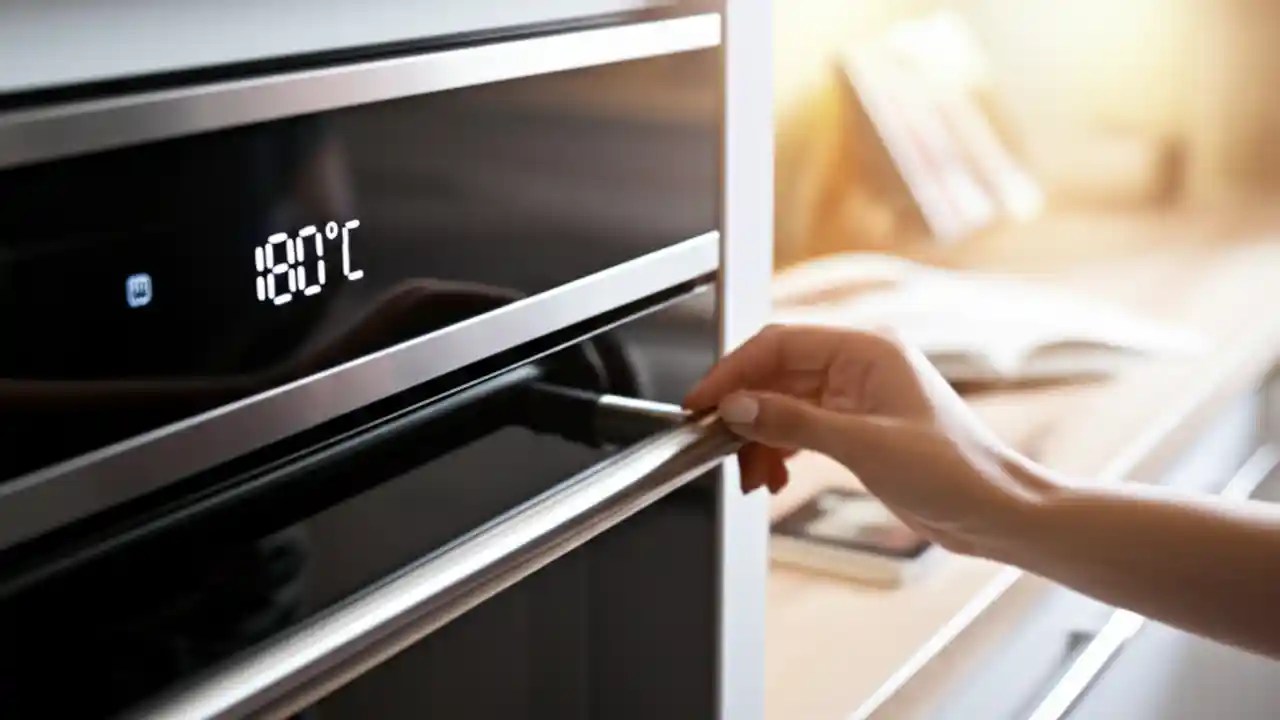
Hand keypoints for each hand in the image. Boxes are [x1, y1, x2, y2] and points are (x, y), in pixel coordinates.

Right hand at [684, 325, 1055, 555]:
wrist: (995, 512)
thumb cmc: (954, 471)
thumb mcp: (863, 446)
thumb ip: (794, 422)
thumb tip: (739, 407)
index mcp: (867, 350)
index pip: (779, 344)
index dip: (733, 371)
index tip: (702, 400)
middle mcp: (860, 366)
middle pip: (776, 374)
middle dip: (744, 411)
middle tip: (716, 443)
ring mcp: (858, 397)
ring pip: (784, 405)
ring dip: (760, 439)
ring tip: (751, 475)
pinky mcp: (858, 428)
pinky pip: (800, 428)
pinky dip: (780, 451)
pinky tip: (774, 478)